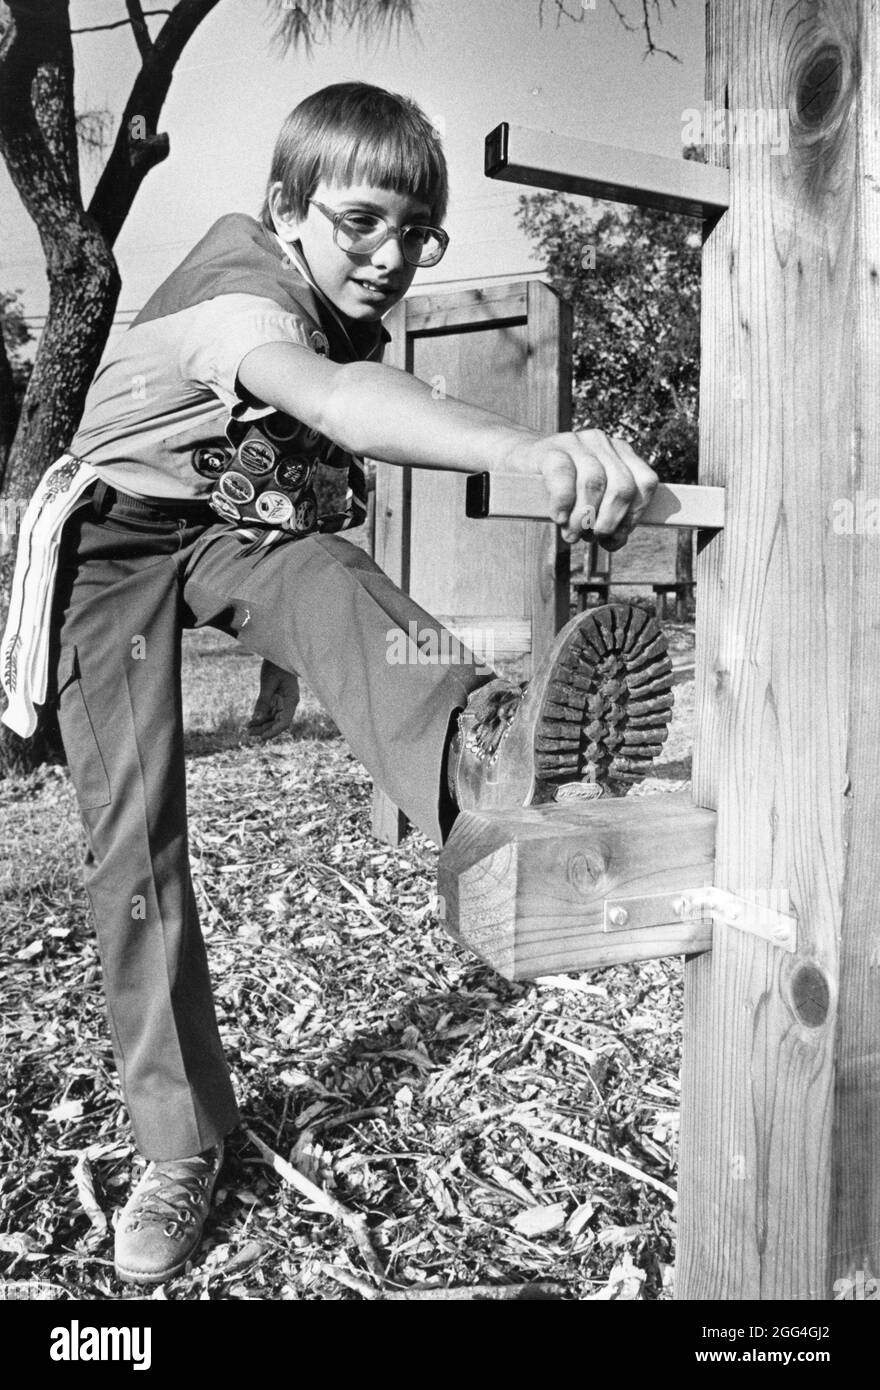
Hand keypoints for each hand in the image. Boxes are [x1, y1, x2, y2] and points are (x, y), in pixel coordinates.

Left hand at [247, 660, 299, 740]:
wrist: (279, 653)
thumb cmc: (276, 666)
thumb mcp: (267, 683)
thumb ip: (263, 701)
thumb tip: (256, 718)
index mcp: (291, 700)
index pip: (284, 722)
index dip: (273, 731)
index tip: (262, 737)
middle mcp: (289, 703)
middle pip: (278, 723)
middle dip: (264, 730)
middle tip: (249, 734)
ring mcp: (283, 702)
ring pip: (273, 719)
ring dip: (261, 725)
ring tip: (247, 730)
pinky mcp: (277, 699)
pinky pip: (269, 713)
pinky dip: (261, 718)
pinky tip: (250, 722)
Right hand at [504, 429, 658, 547]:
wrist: (517, 462)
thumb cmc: (557, 487)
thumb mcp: (589, 498)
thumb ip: (608, 514)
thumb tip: (615, 540)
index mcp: (621, 453)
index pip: (645, 483)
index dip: (633, 516)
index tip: (614, 537)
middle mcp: (603, 443)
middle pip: (622, 486)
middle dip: (609, 521)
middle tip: (590, 537)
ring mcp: (576, 442)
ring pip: (595, 483)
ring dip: (584, 518)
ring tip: (571, 533)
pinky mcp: (550, 449)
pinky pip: (563, 476)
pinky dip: (563, 503)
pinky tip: (558, 517)